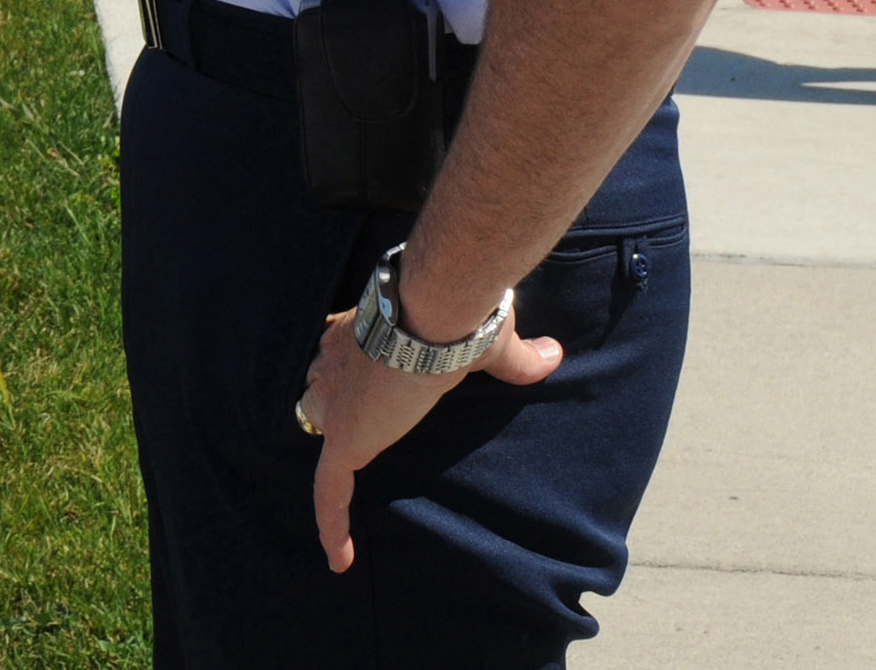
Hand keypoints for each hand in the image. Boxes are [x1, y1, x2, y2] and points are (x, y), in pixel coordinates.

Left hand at [297, 304, 561, 572]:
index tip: (364, 388)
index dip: (348, 373)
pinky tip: (339, 561)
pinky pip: (329, 490)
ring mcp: (336, 403)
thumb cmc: (461, 317)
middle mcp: (335, 363)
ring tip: (345, 498)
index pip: (342, 358)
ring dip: (336, 457)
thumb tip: (553, 354)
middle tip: (361, 427)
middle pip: (321, 391)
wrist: (438, 314)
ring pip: (322, 433)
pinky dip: (332, 523)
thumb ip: (517, 355)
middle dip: (335, 406)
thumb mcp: (491, 340)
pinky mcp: (345, 438)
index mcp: (361, 333)